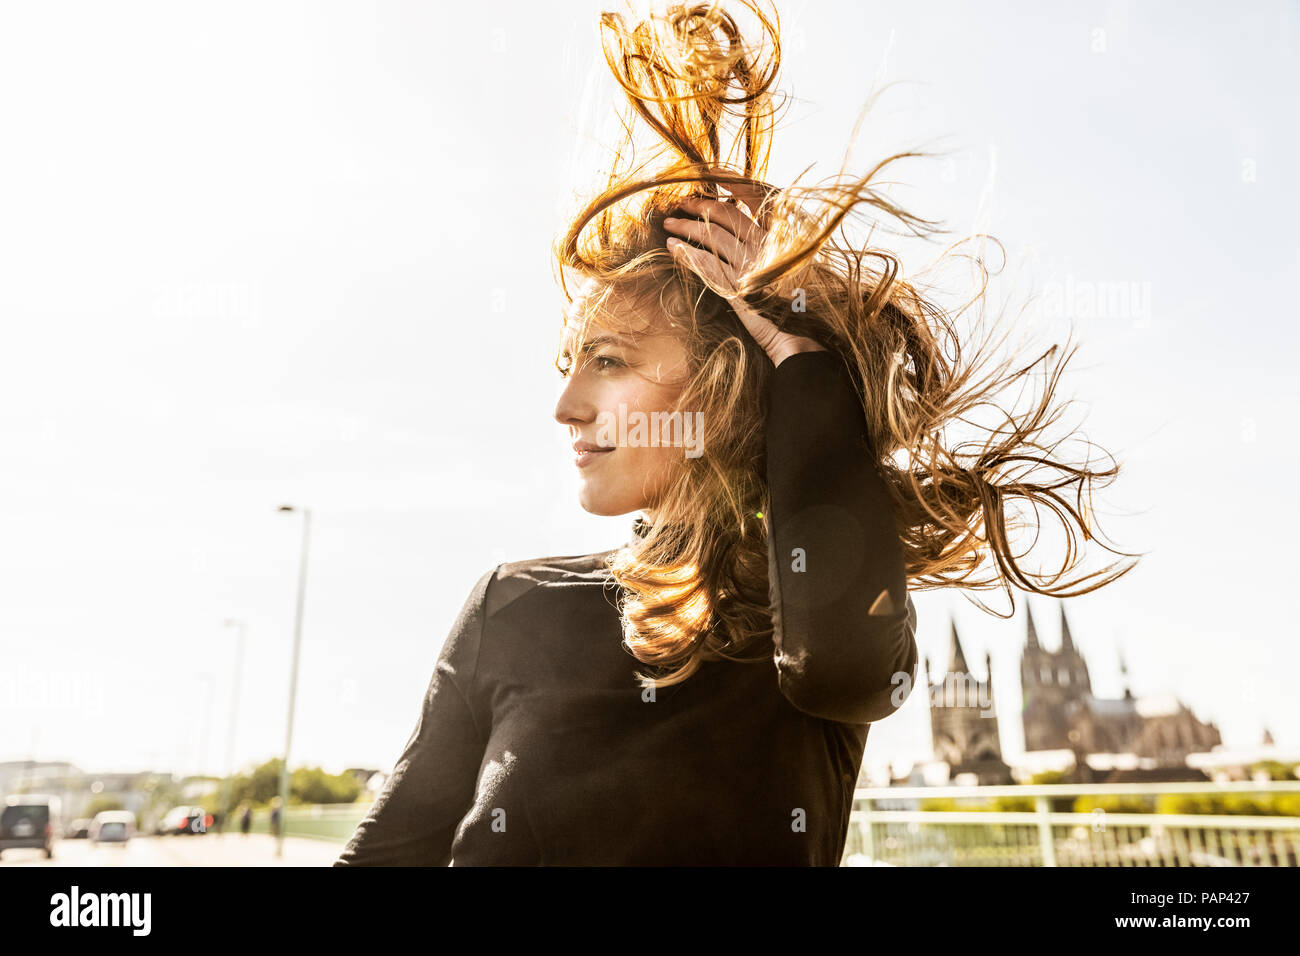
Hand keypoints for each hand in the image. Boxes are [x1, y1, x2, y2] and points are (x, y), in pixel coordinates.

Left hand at [664, 191, 825, 367]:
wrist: (804, 340)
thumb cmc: (806, 307)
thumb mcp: (803, 268)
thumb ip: (784, 246)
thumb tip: (761, 230)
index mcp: (786, 236)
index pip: (759, 199)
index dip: (735, 185)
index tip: (717, 180)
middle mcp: (767, 245)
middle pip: (727, 214)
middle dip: (701, 205)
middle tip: (682, 203)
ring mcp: (750, 265)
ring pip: (711, 235)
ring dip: (686, 226)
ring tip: (669, 224)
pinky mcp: (735, 288)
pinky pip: (705, 264)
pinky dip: (686, 253)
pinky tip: (673, 248)